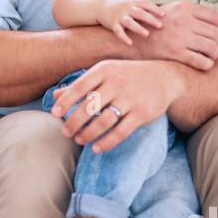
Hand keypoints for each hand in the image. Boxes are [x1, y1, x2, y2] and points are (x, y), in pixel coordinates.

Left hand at [49, 60, 188, 152]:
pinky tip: (96, 148)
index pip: (80, 87)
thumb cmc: (127, 75)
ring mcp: (130, 99)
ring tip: (79, 140)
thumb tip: (55, 96)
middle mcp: (117, 83)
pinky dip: (106, 142)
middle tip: (65, 132)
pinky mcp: (142, 114)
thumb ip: (81, 85)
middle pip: (89, 106)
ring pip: (103, 121)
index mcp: (105, 70)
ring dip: (88, 133)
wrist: (164, 77)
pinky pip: (121, 132)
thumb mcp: (105, 73)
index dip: (65, 102)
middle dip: (74, 122)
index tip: (54, 114)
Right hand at [97, 0, 165, 45]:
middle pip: (140, 13)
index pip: (145, 3)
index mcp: (132, 2)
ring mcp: (119, 16)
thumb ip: (141, 5)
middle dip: (150, 19)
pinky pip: (118, 31)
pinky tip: (130, 43)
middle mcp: (126, 8)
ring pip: (130, 22)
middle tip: (160, 26)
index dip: (154, 9)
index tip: (163, 15)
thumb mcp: (129, 1)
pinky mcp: (112, 24)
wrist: (99, 5)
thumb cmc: (119, 5)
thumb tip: (158, 11)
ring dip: (138, 28)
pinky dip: (124, 37)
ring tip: (147, 34)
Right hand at [120, 1, 217, 70]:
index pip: (216, 18)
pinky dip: (208, 65)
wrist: (135, 40)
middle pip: (216, 34)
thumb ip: (192, 13)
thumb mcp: (173, 11)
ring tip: (211, 57)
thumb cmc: (157, 27)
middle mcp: (184, 21)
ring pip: (212, 48)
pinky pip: (202, 61)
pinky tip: (205, 64)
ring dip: (215, 55)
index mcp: (185, 8)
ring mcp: (180, 37)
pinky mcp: (176, 54)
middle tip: (217, 49)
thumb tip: (217, 22)